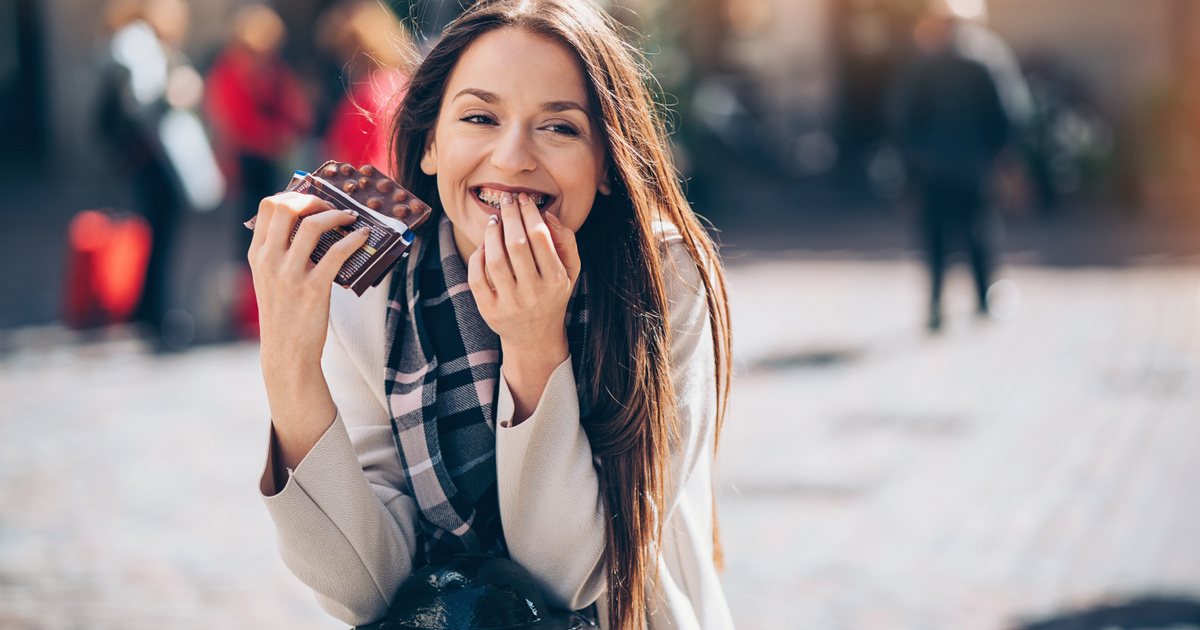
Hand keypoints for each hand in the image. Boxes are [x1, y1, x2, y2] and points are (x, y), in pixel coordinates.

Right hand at [248, 191, 369, 468]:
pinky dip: (353, 240)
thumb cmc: (284, 315)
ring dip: (337, 216)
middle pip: (286, 206)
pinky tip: (363, 238)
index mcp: (257, 255)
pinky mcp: (312, 289)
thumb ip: (280, 253)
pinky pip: (336, 253)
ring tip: (351, 219)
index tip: (313, 200)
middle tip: (332, 208)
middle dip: (314, 199)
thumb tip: (308, 224)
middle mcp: (269, 260)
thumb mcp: (270, 280)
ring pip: (311, 225)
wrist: (286, 355)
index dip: (294, 195)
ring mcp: (289, 275)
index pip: (268, 207)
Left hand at [466, 192, 580, 421]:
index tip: (523, 199)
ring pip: (495, 259)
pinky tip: (484, 247)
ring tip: (494, 221)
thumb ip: (566, 241)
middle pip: (516, 243)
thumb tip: (547, 215)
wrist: (535, 338)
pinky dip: (477, 258)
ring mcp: (510, 303)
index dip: (529, 212)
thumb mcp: (570, 272)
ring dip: (491, 234)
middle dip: (510, 216)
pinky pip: (477, 278)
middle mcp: (533, 292)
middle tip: (506, 200)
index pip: (540, 236)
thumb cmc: (553, 296)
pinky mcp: (490, 311)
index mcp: (555, 279)